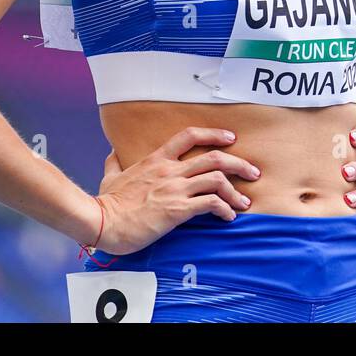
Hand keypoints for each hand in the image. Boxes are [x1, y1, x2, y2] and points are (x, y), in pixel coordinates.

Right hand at [89, 127, 260, 256]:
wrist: (102, 221)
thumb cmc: (107, 202)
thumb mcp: (110, 176)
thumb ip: (115, 162)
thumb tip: (113, 153)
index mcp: (156, 159)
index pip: (189, 135)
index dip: (214, 134)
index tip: (231, 139)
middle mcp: (170, 170)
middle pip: (215, 158)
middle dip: (239, 164)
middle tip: (252, 173)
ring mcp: (175, 188)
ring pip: (217, 179)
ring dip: (236, 191)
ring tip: (244, 203)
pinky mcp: (177, 210)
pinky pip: (210, 203)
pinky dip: (224, 209)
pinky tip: (228, 217)